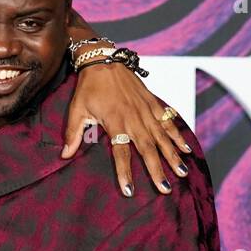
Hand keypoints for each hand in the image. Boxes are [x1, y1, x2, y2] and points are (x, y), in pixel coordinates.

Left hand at [61, 60, 192, 196]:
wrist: (103, 59)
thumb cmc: (89, 87)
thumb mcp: (76, 110)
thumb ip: (73, 134)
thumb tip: (65, 155)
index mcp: (115, 122)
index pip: (121, 153)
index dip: (125, 173)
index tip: (129, 191)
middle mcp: (134, 118)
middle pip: (148, 149)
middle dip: (158, 170)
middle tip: (166, 188)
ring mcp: (146, 110)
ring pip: (162, 137)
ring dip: (173, 155)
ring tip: (182, 172)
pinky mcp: (153, 103)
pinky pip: (168, 121)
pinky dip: (177, 135)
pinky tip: (186, 148)